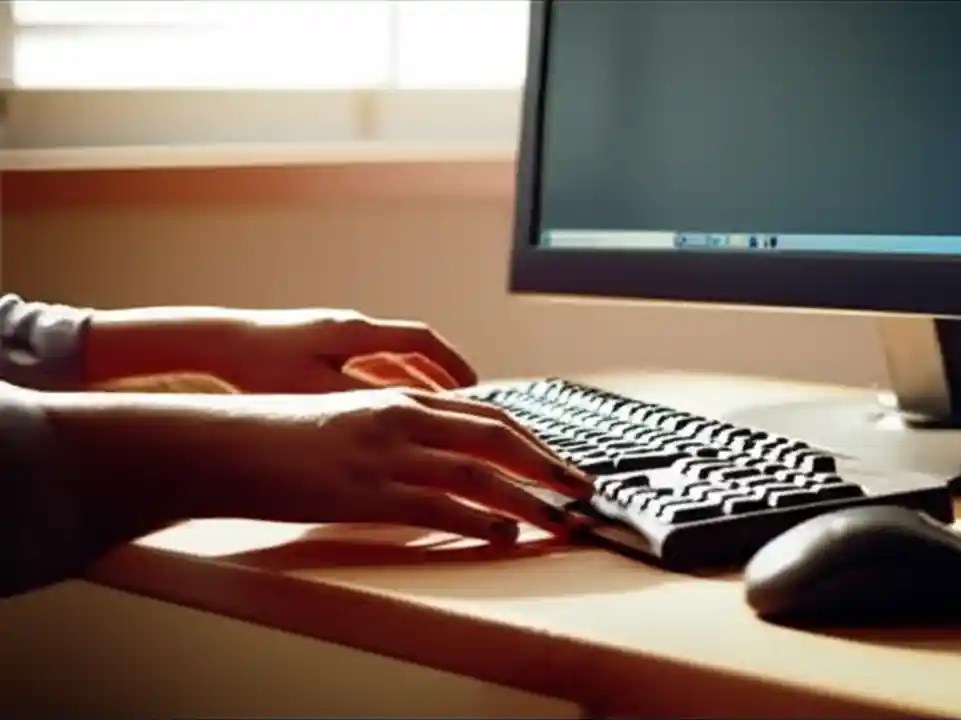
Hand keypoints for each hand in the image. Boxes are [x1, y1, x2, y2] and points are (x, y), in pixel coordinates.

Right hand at [40, 386, 594, 545]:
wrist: (223, 444)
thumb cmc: (280, 434)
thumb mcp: (349, 419)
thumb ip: (396, 430)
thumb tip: (433, 453)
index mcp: (401, 400)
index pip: (486, 414)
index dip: (531, 438)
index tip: (559, 459)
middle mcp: (404, 420)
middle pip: (498, 438)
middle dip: (549, 464)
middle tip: (583, 488)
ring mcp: (388, 456)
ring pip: (479, 474)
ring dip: (529, 498)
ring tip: (561, 518)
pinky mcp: (368, 492)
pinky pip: (439, 508)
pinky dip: (479, 522)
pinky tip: (503, 535)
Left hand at [83, 306, 476, 393]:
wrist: (214, 344)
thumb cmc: (258, 367)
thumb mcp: (315, 392)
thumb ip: (363, 405)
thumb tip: (408, 422)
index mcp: (357, 333)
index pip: (422, 342)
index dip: (453, 365)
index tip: (476, 386)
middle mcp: (351, 329)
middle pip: (412, 349)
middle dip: (443, 375)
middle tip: (468, 400)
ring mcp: (335, 338)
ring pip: (390, 358)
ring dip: (416, 380)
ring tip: (438, 407)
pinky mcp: (318, 350)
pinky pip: (367, 364)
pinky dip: (387, 384)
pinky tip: (389, 408)